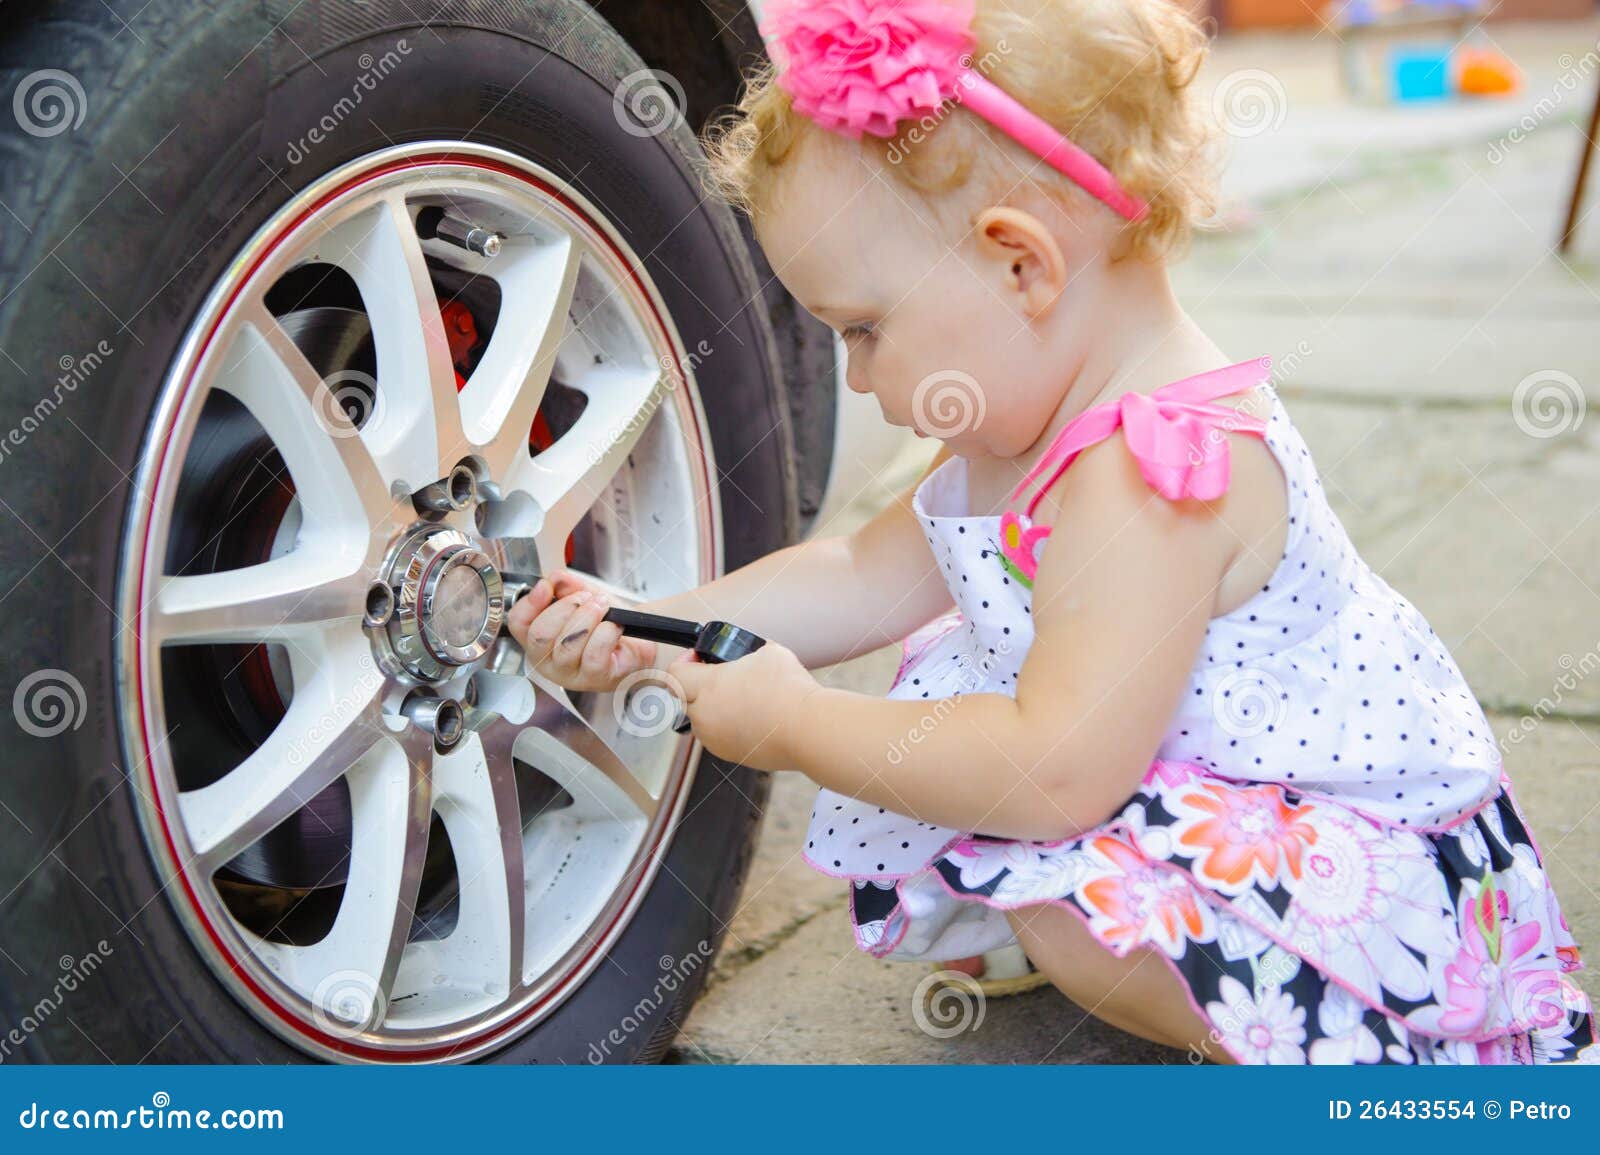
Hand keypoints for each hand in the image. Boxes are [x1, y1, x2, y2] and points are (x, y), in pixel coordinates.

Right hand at [505, 572, 656, 691]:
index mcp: (538, 641)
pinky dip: (606, 632)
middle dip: (566, 607)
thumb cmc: (605, 625)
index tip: (547, 586)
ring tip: (602, 606)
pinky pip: (593, 653)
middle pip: (540, 635)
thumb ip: (565, 586)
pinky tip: (614, 626)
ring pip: (567, 644)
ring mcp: (570, 674)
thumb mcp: (583, 598)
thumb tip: (554, 578)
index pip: (518, 623)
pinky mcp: (595, 678)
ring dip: (588, 616)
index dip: (530, 603)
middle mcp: (548, 661)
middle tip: (587, 597)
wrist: (639, 642)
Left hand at [668, 641, 819, 769]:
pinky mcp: (730, 755)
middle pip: (686, 698)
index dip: (685, 661)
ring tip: (741, 698)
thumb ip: (746, 652)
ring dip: (713, 708)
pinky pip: (719, 737)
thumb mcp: (767, 651)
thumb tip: (747, 654)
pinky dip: (729, 727)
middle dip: (700, 685)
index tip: (698, 658)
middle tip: (724, 677)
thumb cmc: (789, 690)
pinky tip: (753, 717)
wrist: (808, 729)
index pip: (675, 674)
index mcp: (708, 686)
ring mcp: (716, 739)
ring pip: (702, 720)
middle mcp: (705, 716)